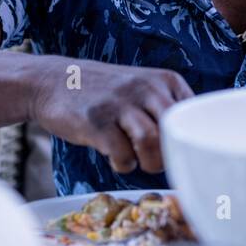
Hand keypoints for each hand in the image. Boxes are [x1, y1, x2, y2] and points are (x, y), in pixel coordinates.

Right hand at [28, 57, 192, 174]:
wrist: (52, 81)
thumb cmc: (104, 92)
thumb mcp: (141, 87)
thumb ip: (166, 108)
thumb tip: (193, 145)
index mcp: (164, 80)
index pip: (194, 116)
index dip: (189, 140)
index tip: (178, 151)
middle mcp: (146, 88)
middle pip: (176, 132)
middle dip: (170, 156)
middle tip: (158, 161)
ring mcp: (120, 104)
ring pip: (152, 143)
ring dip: (149, 163)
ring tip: (140, 162)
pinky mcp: (97, 123)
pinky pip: (123, 156)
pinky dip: (123, 165)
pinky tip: (117, 158)